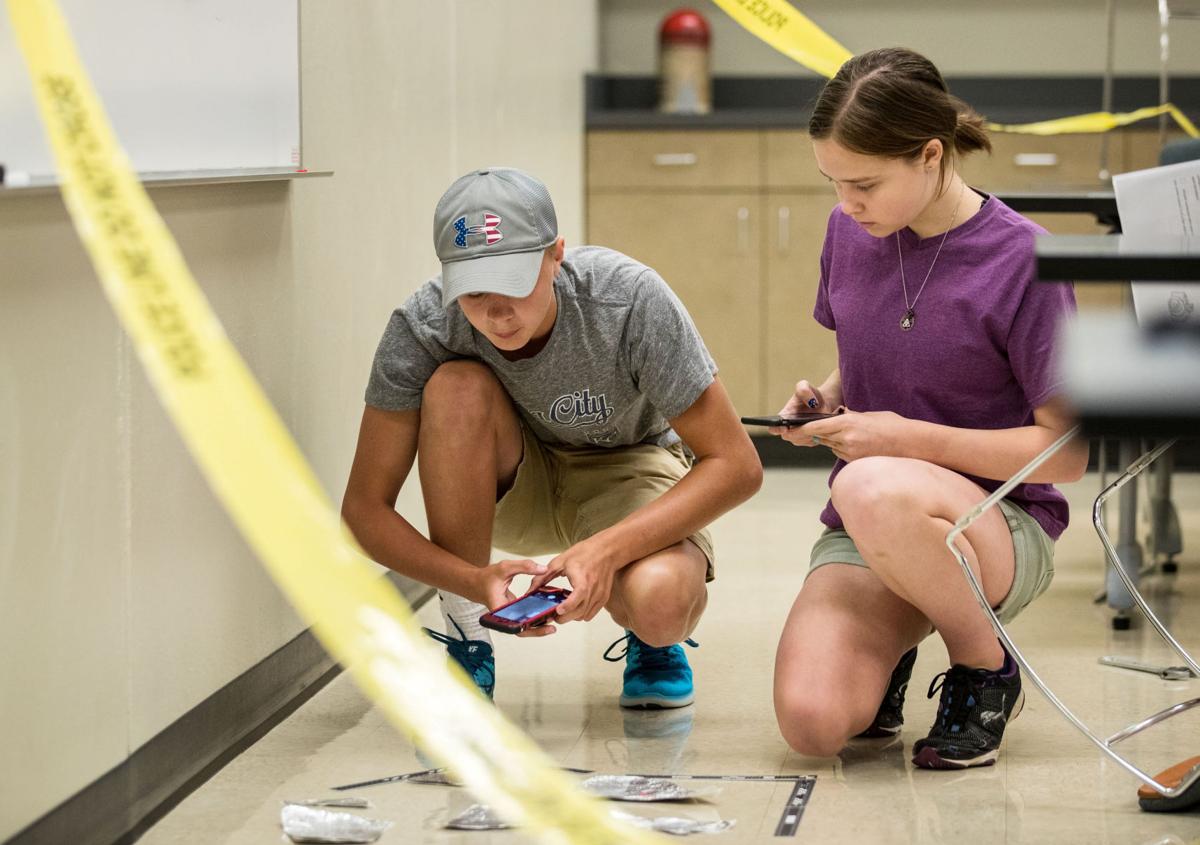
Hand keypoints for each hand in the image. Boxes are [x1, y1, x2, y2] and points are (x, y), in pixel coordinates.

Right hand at [478, 559, 557, 637]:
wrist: (477, 582)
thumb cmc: (487, 577)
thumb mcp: (505, 567)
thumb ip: (524, 566)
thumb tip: (543, 569)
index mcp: (500, 609)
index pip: (515, 626)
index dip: (529, 629)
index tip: (543, 624)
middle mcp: (504, 616)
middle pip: (522, 630)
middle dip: (537, 630)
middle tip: (552, 628)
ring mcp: (509, 615)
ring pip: (524, 625)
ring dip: (537, 624)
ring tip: (552, 619)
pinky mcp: (513, 612)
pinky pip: (524, 618)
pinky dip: (534, 616)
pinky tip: (545, 611)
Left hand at [528, 539, 618, 623]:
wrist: (607, 551)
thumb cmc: (585, 553)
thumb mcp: (560, 561)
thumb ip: (544, 576)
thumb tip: (531, 589)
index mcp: (583, 577)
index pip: (578, 597)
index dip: (567, 607)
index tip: (557, 610)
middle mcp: (594, 588)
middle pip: (579, 611)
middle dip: (564, 617)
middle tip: (554, 615)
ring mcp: (600, 595)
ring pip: (584, 615)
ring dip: (572, 616)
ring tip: (563, 610)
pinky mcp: (604, 598)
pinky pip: (591, 614)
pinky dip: (581, 614)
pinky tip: (574, 606)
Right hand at [770, 379, 836, 440]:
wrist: (826, 401)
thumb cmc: (812, 394)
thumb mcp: (805, 386)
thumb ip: (802, 389)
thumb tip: (809, 401)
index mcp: (783, 417)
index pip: (773, 428)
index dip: (776, 429)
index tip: (784, 427)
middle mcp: (789, 429)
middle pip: (789, 437)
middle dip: (799, 431)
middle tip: (810, 424)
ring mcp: (799, 436)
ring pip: (801, 441)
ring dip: (808, 434)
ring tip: (818, 423)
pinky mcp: (810, 441)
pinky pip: (811, 442)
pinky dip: (817, 436)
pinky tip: (822, 427)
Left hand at [777, 410, 908, 461]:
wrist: (912, 443)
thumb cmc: (892, 425)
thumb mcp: (868, 415)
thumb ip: (849, 417)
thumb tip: (836, 418)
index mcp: (847, 422)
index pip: (816, 426)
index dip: (800, 428)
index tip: (789, 428)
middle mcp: (846, 439)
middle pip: (820, 437)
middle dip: (814, 434)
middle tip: (807, 431)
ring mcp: (851, 453)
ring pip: (831, 446)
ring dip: (832, 441)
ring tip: (850, 434)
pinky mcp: (857, 462)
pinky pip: (842, 454)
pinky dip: (843, 448)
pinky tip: (858, 444)